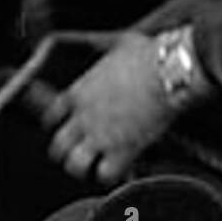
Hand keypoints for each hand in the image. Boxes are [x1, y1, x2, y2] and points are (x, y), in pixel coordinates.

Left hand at [46, 32, 192, 184]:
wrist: (170, 71)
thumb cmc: (148, 54)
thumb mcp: (115, 44)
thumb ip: (102, 51)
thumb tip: (108, 46)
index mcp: (79, 92)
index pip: (51, 116)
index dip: (57, 125)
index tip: (67, 128)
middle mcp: (84, 117)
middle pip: (57, 147)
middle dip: (66, 154)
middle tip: (79, 153)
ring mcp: (100, 137)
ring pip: (75, 166)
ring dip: (84, 169)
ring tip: (95, 168)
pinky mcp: (122, 151)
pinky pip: (105, 176)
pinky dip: (111, 176)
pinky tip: (120, 170)